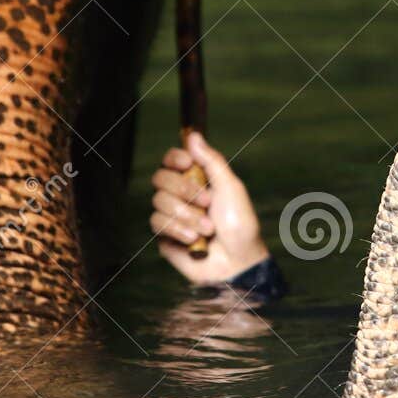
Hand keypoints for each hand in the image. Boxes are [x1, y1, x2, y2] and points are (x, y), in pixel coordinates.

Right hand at [151, 130, 271, 286]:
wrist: (237, 262)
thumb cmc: (240, 225)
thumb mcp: (231, 188)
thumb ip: (212, 161)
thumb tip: (193, 135)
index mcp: (198, 180)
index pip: (172, 160)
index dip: (175, 158)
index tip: (187, 162)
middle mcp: (182, 195)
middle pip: (161, 177)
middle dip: (184, 189)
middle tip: (206, 202)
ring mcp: (172, 215)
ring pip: (158, 201)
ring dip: (186, 214)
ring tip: (208, 228)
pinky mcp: (165, 236)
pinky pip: (157, 223)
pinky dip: (178, 229)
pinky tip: (195, 239)